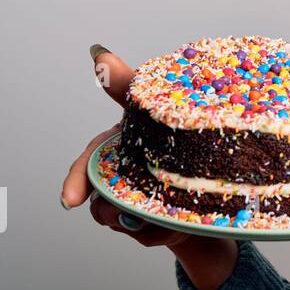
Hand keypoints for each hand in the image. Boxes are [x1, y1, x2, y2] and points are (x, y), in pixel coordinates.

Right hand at [60, 45, 192, 248]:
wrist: (220, 177)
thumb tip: (99, 54)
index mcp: (118, 149)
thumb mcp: (157, 109)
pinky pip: (152, 235)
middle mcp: (121, 180)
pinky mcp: (157, 226)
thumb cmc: (180, 134)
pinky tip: (182, 220)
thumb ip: (128, 86)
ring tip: (174, 210)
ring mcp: (137, 206)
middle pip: (101, 201)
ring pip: (125, 222)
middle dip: (115, 210)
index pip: (88, 165)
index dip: (77, 181)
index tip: (69, 201)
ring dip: (149, 220)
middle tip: (137, 213)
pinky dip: (167, 229)